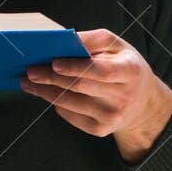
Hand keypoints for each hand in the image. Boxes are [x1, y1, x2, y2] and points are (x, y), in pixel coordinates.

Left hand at [19, 28, 171, 162]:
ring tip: (29, 82)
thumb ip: (92, 40)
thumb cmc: (125, 66)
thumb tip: (63, 40)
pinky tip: (50, 94)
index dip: (76, 67)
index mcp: (131, 71)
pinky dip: (57, 104)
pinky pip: (71, 116)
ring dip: (45, 92)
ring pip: (70, 103)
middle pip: (80, 87)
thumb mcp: (117, 46)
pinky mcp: (101, 130)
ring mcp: (112, 117)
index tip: (53, 62)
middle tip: (30, 71)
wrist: (142, 103)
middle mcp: (124, 97)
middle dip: (51, 78)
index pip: (100, 71)